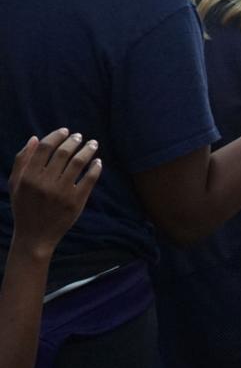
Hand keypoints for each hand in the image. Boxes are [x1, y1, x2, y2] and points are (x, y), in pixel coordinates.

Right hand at [9, 131, 102, 258]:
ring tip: (92, 144)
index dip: (56, 136)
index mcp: (28, 177)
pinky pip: (89, 179)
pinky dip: (95, 167)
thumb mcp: (16, 184)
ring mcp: (61, 193)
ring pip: (78, 163)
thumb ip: (22, 160)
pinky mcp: (76, 202)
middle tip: (80, 136)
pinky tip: (98, 161)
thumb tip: (35, 138)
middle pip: (63, 153)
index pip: (45, 148)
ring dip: (88, 150)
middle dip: (74, 140)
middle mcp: (44, 183)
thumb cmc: (24, 206)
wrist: (35, 236)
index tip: (65, 131)